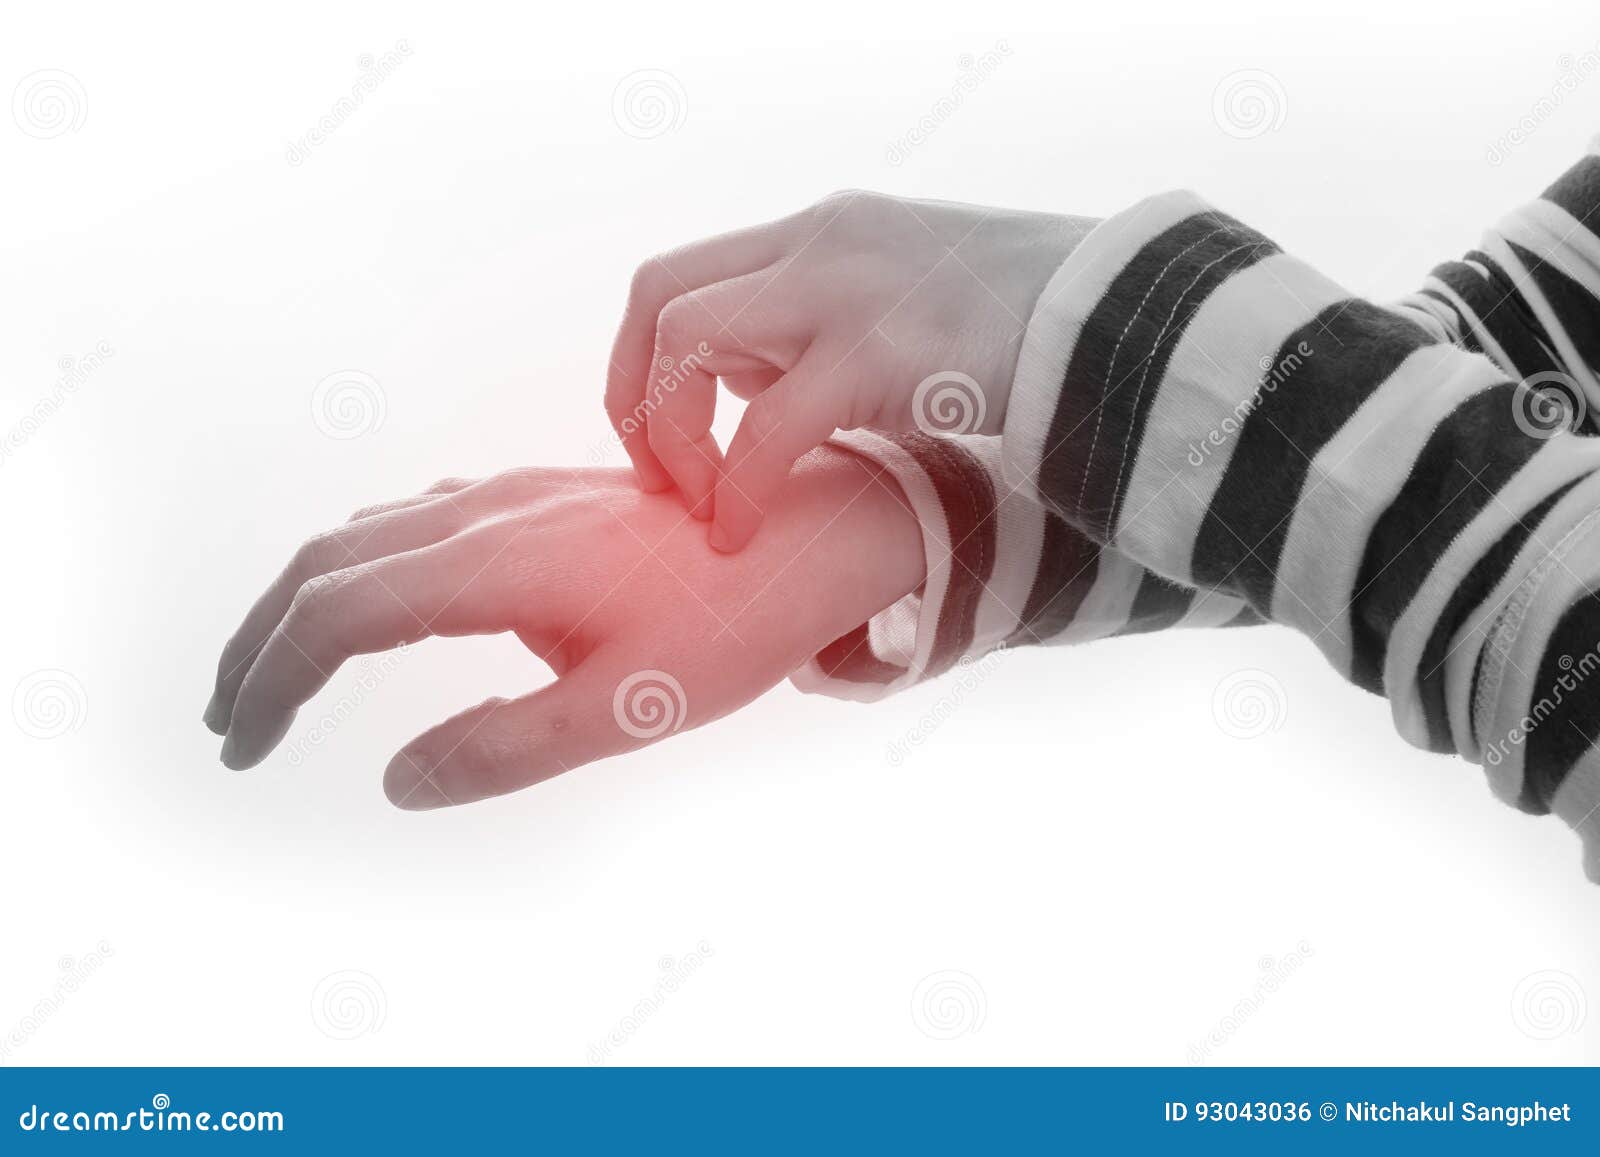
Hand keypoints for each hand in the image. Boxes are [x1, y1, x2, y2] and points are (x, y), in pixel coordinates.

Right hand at [203, 448, 924, 808]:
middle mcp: (488, 514)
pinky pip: (418, 519)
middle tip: (230, 721)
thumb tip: (399, 781)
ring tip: (277, 670)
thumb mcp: (632, 707)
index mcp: (496, 562)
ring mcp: (511, 496)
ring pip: (367, 535)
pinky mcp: (539, 498)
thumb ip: (510, 747)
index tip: (244, 749)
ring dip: (306, 601)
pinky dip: (363, 568)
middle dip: (261, 641)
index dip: (271, 681)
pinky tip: (376, 603)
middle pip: (328, 563)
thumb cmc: (737, 622)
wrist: (814, 531)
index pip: (335, 615)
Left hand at [606, 190, 1096, 549]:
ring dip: (674, 436)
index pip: (680, 277)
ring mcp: (846, 286)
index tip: (669, 443)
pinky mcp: (881, 348)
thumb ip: (827, 335)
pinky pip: (767, 423)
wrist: (1132, 321)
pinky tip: (747, 531)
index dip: (644, 364)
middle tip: (671, 481)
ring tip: (710, 508)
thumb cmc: (1031, 338)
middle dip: (638, 399)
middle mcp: (819, 244)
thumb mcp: (907, 313)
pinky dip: (739, 485)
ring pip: (686, 340)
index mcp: (822, 234)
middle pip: (659, 297)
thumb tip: (764, 394)